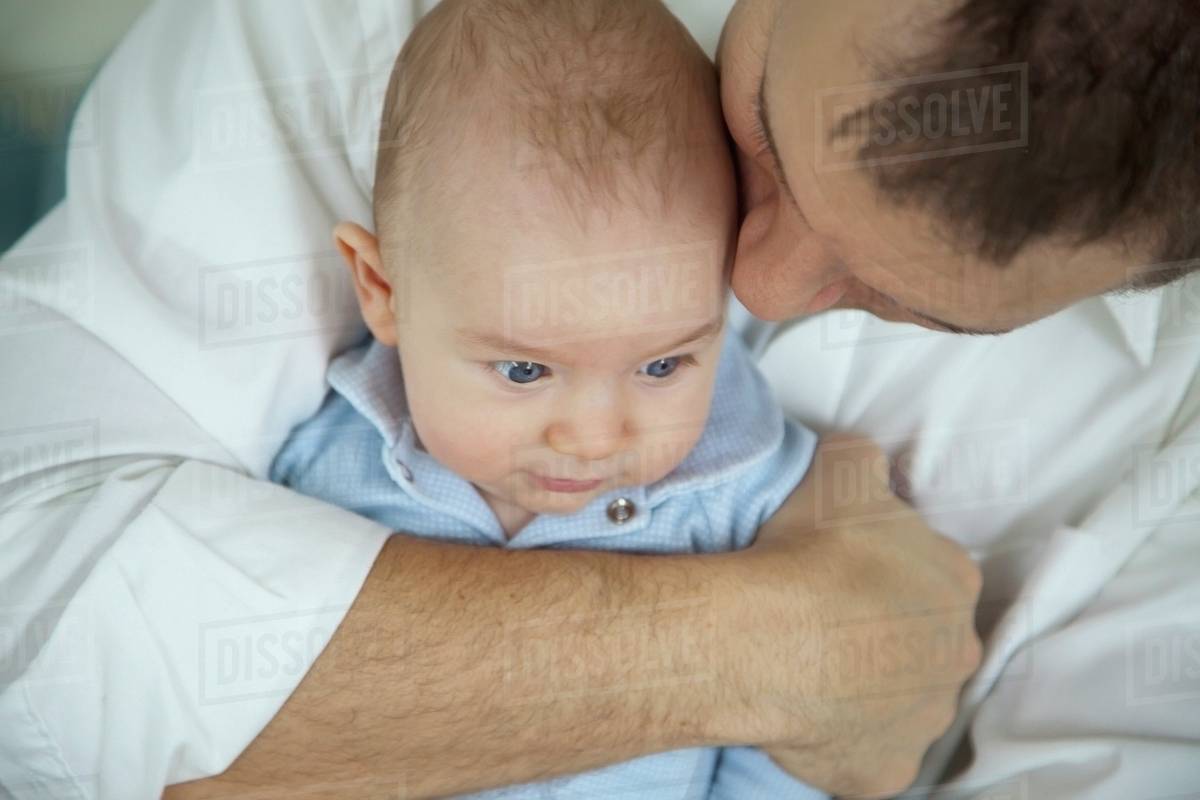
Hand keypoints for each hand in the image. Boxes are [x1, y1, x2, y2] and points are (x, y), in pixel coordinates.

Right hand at [716, 436, 982, 797]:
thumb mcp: (839, 471)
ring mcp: (925, 717)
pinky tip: (807, 717)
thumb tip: (863, 455)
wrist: (774, 638)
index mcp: (954, 580)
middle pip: (923, 639)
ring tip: (810, 669)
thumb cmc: (812, 551)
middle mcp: (955, 653)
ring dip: (868, 688)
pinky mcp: (887, 767)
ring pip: (900, 699)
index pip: (930, 571)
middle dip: (884, 632)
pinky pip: (868, 755)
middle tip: (825, 620)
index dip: (884, 570)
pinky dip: (844, 740)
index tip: (841, 570)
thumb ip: (863, 457)